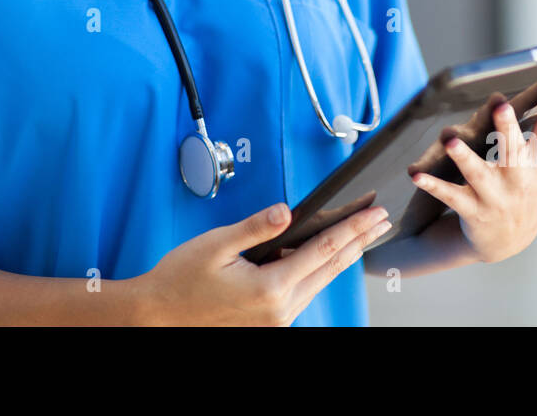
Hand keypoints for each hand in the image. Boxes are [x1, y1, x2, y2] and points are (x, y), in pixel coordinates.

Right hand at [136, 201, 392, 324]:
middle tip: (379, 220)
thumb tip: (288, 212)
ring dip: (341, 258)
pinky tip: (322, 258)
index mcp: (269, 288)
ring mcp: (275, 321)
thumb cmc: (179, 280)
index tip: (372, 214)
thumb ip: (256, 227)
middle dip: (358, 241)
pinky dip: (317, 273)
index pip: (323, 251)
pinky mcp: (268, 324)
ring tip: (359, 235)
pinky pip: (302, 294)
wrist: (157, 316)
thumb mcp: (216, 244)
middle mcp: (279, 310)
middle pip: (330, 269)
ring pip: (319, 284)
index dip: (352, 229)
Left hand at [409, 75, 536, 263]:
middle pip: (513, 149)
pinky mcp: (472, 209)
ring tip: (450, 139)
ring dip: (464, 158)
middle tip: (500, 104)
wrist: (510, 238)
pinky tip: (416, 175)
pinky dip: (433, 186)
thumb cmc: (534, 184)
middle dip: (507, 128)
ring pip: (477, 173)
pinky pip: (450, 196)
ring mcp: (495, 195)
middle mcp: (520, 178)